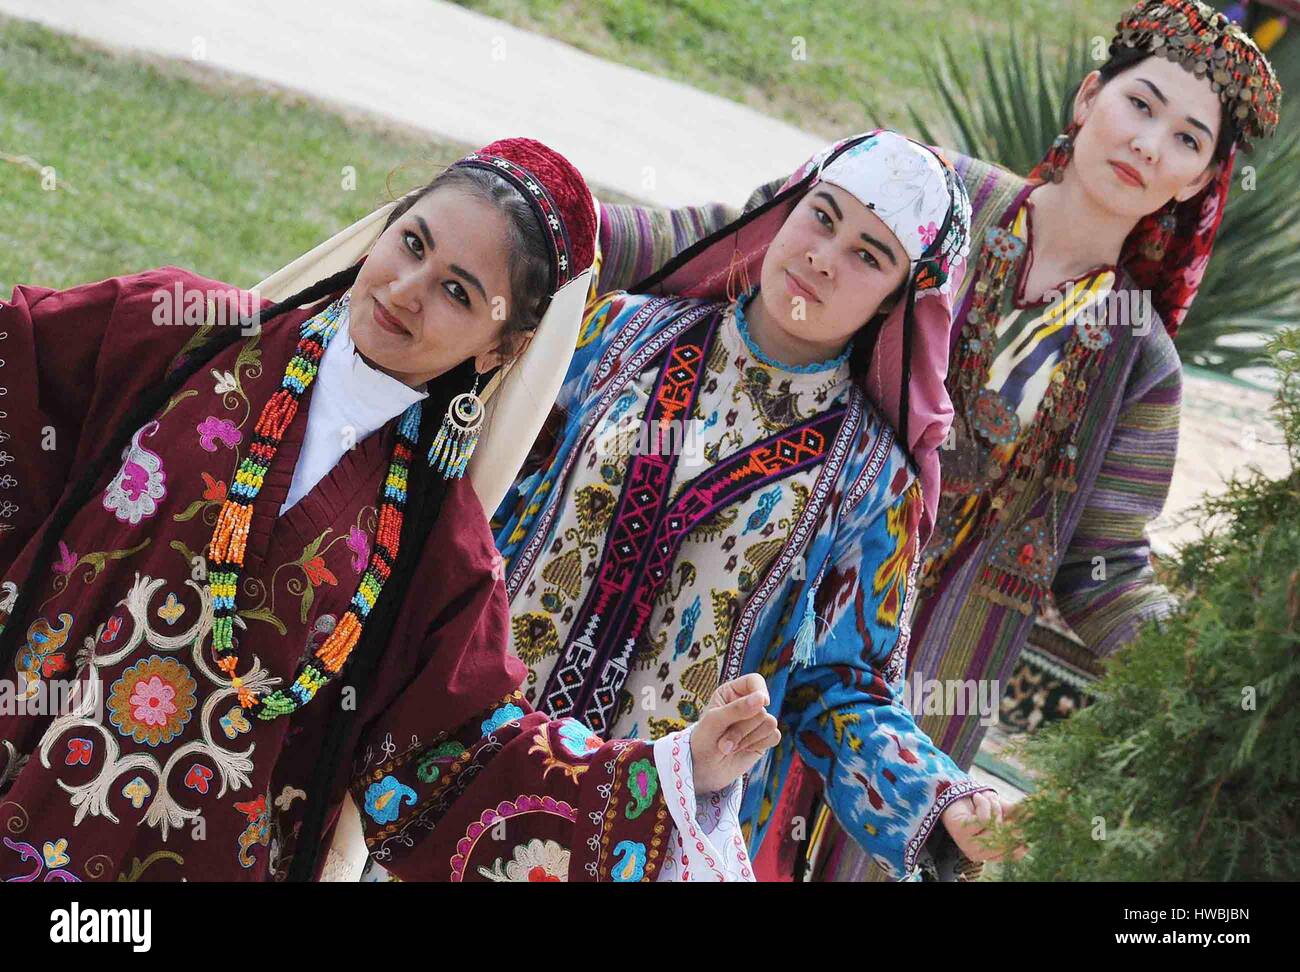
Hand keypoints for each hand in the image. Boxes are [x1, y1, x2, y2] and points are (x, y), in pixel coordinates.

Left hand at [690, 673, 780, 794]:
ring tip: (730, 745)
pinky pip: (775, 736)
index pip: (755, 681)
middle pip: (762, 708)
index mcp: (733, 692)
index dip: (758, 691)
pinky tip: (743, 749)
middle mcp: (747, 704)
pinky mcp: (764, 738)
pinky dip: (757, 745)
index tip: (757, 704)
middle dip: (742, 727)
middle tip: (723, 738)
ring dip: (747, 738)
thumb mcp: (715, 720)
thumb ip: (737, 709)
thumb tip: (763, 699)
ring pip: (770, 722)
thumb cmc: (704, 739)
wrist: (703, 769)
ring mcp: (757, 722)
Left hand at [940, 791, 1027, 863]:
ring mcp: (969, 846)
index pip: (1011, 855)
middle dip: (1006, 819)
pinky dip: (984, 804)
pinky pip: (983, 820)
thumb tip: (1035, 813)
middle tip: (1000, 803)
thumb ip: (1017, 815)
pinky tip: (977, 797)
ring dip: (994, 807)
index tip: (1029, 829)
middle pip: (1005, 840)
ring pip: (995, 828)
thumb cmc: (979, 806)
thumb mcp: (1001, 810)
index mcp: (991, 853)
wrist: (954, 795)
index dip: (1021, 844)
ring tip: (986, 798)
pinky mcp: (961, 834)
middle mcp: (980, 854)